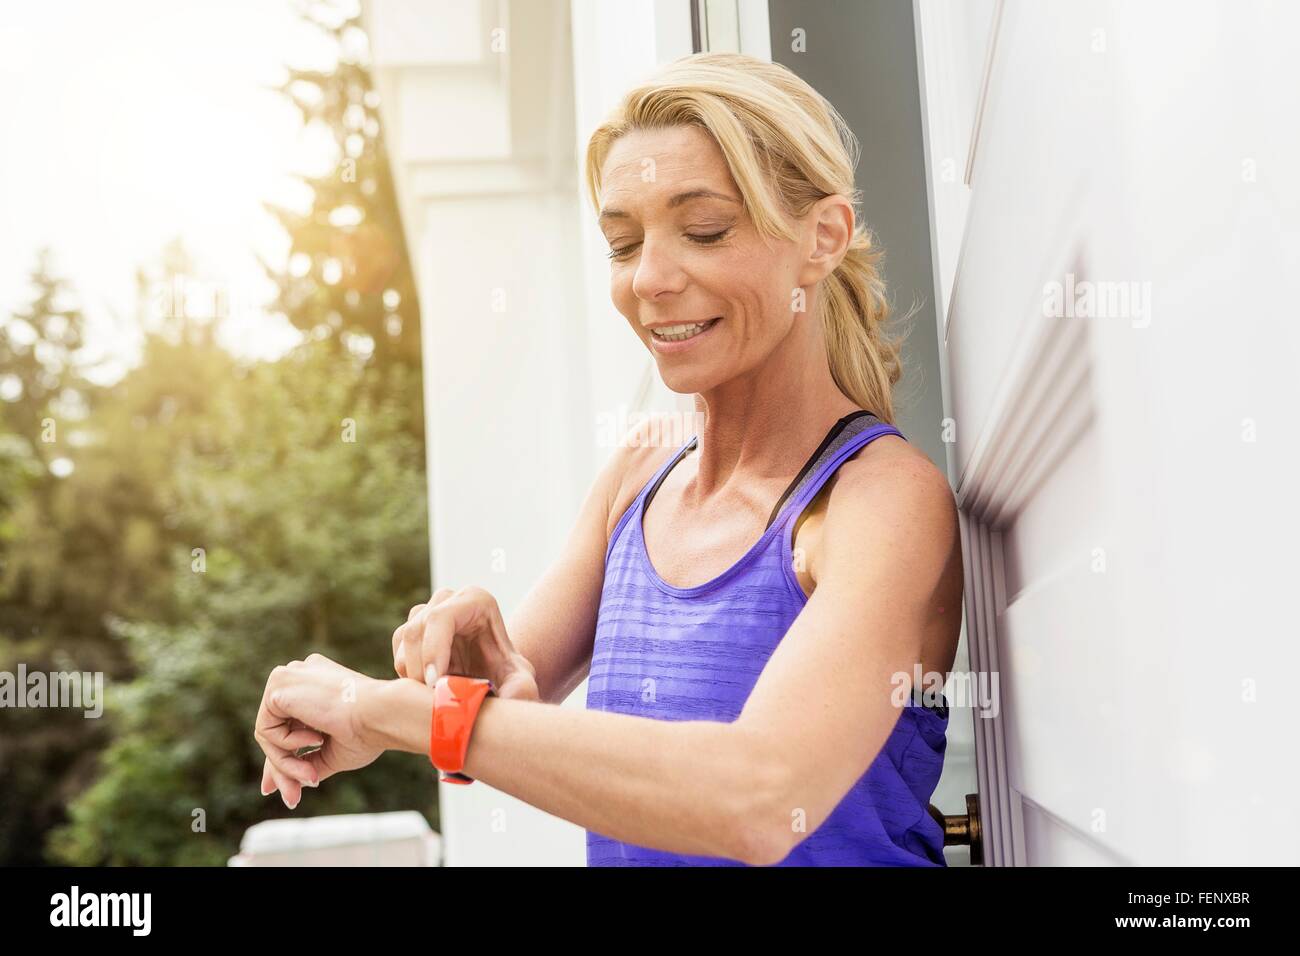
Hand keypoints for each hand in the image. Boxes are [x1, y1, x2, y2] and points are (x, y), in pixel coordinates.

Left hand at [255, 653, 387, 808]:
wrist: (381, 714)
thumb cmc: (369, 731)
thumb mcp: (333, 751)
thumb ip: (306, 761)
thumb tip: (284, 785)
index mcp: (316, 682)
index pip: (288, 722)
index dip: (281, 755)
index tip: (272, 787)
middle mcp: (299, 675)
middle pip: (275, 729)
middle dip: (282, 767)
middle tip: (292, 799)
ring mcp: (288, 677)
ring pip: (268, 733)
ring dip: (286, 763)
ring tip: (312, 776)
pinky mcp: (278, 686)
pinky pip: (265, 730)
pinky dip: (286, 748)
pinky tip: (316, 739)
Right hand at [393, 586, 539, 701]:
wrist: (494, 678)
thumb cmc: (507, 676)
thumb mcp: (520, 683)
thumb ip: (522, 689)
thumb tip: (513, 693)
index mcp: (477, 600)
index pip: (441, 618)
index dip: (432, 651)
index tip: (434, 685)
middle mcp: (449, 599)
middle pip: (418, 628)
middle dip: (420, 667)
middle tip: (430, 698)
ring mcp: (428, 611)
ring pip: (404, 638)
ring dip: (412, 671)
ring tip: (433, 695)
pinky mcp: (413, 628)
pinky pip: (398, 649)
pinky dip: (406, 671)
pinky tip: (426, 688)